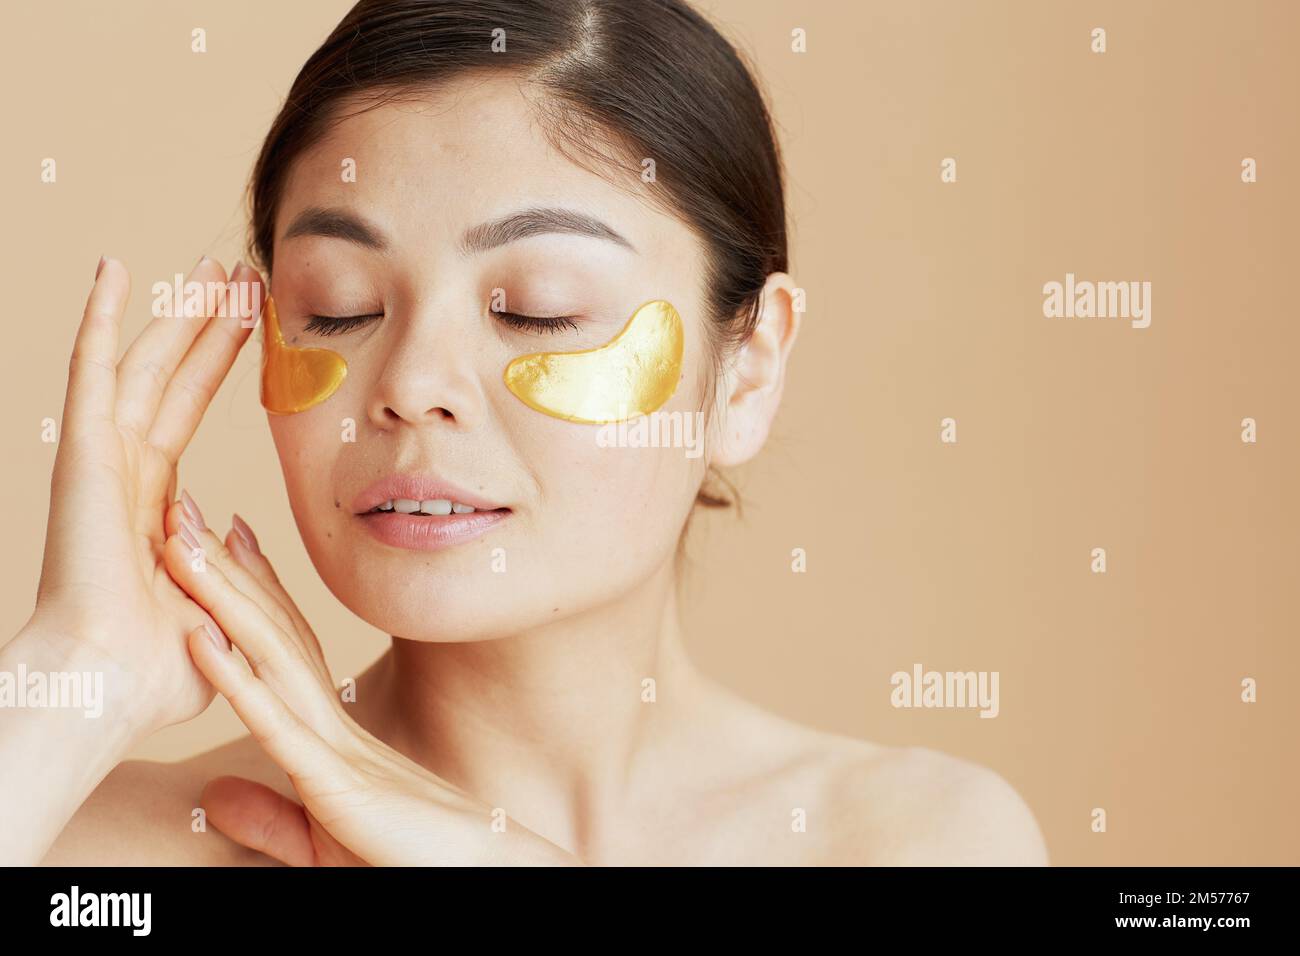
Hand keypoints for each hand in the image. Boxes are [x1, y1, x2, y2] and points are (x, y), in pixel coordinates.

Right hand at [25, 255, 260, 738]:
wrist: (112, 684)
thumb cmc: (163, 667)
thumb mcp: (220, 604)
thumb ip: (234, 568)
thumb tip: (240, 529)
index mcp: (156, 502)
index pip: (190, 411)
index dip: (221, 363)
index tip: (256, 322)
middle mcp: (127, 472)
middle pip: (174, 376)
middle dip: (208, 325)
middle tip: (241, 275)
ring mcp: (102, 459)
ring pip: (145, 364)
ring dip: (178, 312)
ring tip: (214, 266)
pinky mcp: (83, 455)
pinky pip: (92, 373)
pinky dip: (101, 320)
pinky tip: (114, 272)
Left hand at [163, 506, 582, 865]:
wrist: (480, 876)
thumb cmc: (410, 862)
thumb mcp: (322, 842)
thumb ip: (269, 818)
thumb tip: (212, 796)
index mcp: (329, 734)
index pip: (284, 647)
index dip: (250, 592)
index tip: (220, 540)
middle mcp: (331, 725)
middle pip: (272, 632)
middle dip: (227, 570)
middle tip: (186, 507)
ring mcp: (334, 746)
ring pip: (269, 658)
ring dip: (222, 599)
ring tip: (182, 546)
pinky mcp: (335, 782)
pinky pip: (275, 722)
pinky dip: (234, 678)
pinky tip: (199, 636)